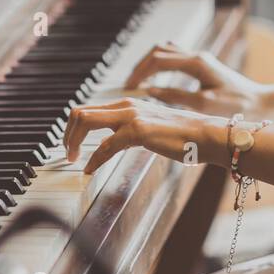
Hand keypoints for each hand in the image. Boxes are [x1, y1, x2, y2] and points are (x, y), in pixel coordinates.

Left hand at [62, 97, 229, 173]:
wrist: (206, 135)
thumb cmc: (184, 136)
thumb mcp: (152, 127)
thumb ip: (133, 129)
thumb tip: (116, 140)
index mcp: (128, 104)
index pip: (89, 109)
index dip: (74, 128)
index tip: (72, 144)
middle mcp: (126, 105)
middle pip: (80, 112)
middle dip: (67, 134)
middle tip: (67, 153)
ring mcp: (131, 116)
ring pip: (85, 121)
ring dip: (73, 142)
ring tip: (72, 159)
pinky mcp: (138, 131)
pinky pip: (105, 146)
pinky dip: (93, 159)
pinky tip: (90, 169)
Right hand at [122, 41, 273, 117]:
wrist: (261, 103)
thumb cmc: (236, 106)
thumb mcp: (203, 105)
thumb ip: (175, 96)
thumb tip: (149, 91)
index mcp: (196, 63)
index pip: (158, 60)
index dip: (140, 73)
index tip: (128, 88)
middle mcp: (197, 56)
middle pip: (159, 51)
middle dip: (140, 66)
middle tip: (128, 85)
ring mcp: (200, 59)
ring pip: (166, 51)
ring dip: (149, 63)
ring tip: (137, 82)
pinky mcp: (202, 66)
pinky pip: (174, 57)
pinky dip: (160, 65)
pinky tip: (155, 79)